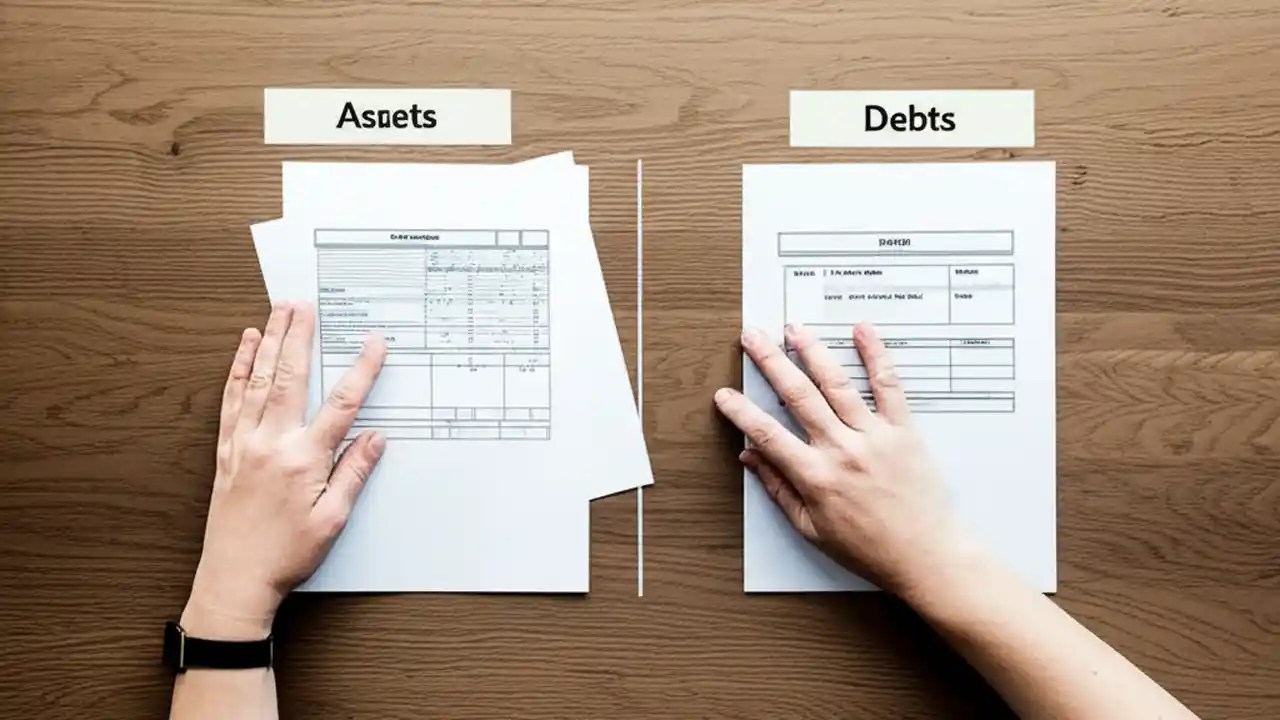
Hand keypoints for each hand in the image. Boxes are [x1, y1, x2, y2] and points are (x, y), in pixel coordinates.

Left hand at [183, 302, 387, 637]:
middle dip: (298, 337)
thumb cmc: (286, 555)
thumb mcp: (333, 519)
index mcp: (304, 460)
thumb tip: (374, 438)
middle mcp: (271, 444)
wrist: (235, 579)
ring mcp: (244, 444)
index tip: (374, 345)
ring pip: (257, 380)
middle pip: (289, 377)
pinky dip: (237, 369)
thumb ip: (353, 473)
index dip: (362, 370)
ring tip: (277, 312)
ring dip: (268, 342)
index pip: (341, 404)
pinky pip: (231, 400)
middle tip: (305, 305)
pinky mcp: (226, 451)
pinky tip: (244, 348)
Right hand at [715, 322, 978, 598]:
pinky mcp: (903, 431)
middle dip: (770, 362)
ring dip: (811, 351)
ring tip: (793, 329)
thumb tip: (750, 457)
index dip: (740, 412)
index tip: (724, 394)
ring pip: (836, 384)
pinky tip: (861, 331)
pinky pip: (888, 386)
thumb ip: (779, 488)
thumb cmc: (869, 549)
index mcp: (816, 477)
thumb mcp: (812, 528)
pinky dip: (875, 355)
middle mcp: (842, 450)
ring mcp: (874, 436)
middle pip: (797, 396)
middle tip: (752, 337)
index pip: (767, 434)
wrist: (926, 556)